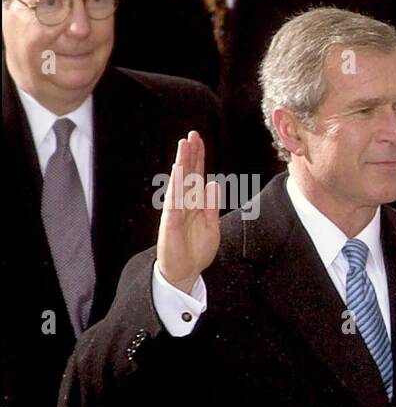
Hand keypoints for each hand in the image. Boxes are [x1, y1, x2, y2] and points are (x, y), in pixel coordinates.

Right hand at [157, 131, 220, 293]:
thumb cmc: (197, 248)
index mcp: (194, 202)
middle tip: (191, 134)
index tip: (198, 139)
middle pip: (187, 174)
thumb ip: (211, 205)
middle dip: (189, 154)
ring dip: (181, 164)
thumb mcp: (211, 225)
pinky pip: (174, 203)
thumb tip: (213, 183)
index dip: (198, 158)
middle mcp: (184, 203)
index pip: (196, 175)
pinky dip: (176, 188)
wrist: (185, 271)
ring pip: (179, 183)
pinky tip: (177, 173)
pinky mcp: (171, 223)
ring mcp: (176, 211)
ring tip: (183, 146)